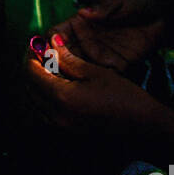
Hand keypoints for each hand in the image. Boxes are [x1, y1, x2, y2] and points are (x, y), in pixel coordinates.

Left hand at [24, 36, 159, 135]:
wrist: (144, 124)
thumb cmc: (121, 94)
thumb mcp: (93, 71)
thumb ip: (67, 58)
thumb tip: (51, 41)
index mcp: (62, 97)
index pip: (32, 73)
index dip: (31, 55)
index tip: (36, 43)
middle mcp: (57, 116)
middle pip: (30, 88)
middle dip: (32, 68)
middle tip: (40, 52)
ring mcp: (62, 128)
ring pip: (35, 102)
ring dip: (36, 83)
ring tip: (48, 66)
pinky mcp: (69, 133)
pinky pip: (45, 113)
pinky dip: (45, 98)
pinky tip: (57, 85)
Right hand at [51, 0, 171, 71]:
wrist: (163, 17)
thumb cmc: (137, 2)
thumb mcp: (119, 0)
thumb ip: (103, 8)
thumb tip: (82, 12)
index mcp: (83, 22)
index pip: (60, 32)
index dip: (50, 38)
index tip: (47, 45)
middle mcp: (89, 39)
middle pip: (66, 52)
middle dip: (57, 60)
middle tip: (51, 66)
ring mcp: (103, 52)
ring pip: (83, 65)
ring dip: (74, 70)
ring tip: (68, 75)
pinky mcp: (119, 63)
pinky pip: (106, 72)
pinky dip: (99, 76)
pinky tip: (94, 78)